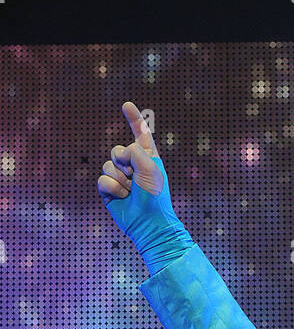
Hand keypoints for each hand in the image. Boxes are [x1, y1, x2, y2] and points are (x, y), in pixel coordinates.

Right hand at [98, 102, 192, 271]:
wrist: (149, 224)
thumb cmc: (155, 197)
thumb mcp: (150, 167)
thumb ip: (135, 151)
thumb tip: (120, 155)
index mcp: (148, 158)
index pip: (140, 133)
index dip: (134, 119)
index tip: (126, 105)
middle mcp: (133, 166)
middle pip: (117, 150)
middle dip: (124, 161)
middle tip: (135, 178)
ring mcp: (121, 178)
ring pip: (108, 165)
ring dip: (120, 179)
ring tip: (131, 192)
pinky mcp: (110, 191)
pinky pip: (102, 179)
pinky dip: (112, 188)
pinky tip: (122, 198)